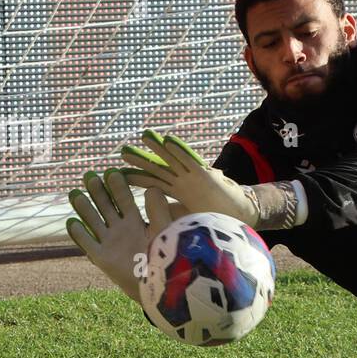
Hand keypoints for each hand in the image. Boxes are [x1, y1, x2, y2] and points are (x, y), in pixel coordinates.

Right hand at [65, 168, 180, 301]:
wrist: (162, 285)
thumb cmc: (167, 257)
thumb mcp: (164, 230)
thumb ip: (158, 210)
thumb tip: (152, 188)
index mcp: (136, 223)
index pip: (124, 200)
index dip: (117, 187)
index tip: (112, 172)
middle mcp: (121, 231)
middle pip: (106, 207)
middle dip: (97, 192)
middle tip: (89, 176)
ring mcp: (110, 243)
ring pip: (94, 222)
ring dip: (85, 208)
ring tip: (75, 194)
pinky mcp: (103, 258)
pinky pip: (88, 244)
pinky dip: (80, 234)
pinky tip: (72, 222)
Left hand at [120, 130, 260, 226]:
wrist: (240, 219)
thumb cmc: (215, 219)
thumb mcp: (187, 219)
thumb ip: (171, 215)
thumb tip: (150, 221)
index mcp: (178, 192)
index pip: (153, 183)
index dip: (136, 178)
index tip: (116, 175)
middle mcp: (184, 181)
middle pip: (158, 168)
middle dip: (141, 161)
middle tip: (123, 153)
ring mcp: (194, 177)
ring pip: (172, 160)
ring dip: (158, 148)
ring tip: (144, 136)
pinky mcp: (206, 176)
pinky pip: (190, 161)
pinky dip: (179, 151)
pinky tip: (167, 141)